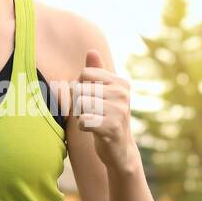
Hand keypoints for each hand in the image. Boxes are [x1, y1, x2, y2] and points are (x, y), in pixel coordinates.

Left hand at [70, 48, 137, 171]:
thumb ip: (96, 72)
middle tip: (92, 114)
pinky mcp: (113, 128)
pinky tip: (94, 130)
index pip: (85, 74)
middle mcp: (123, 94)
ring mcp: (119, 111)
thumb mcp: (103, 93)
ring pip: (80, 104)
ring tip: (93, 121)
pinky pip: (83, 121)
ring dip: (80, 115)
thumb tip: (91, 50)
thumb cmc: (106, 117)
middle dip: (79, 103)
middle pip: (80, 89)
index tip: (92, 99)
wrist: (119, 150)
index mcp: (120, 82)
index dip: (81, 88)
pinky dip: (83, 127)